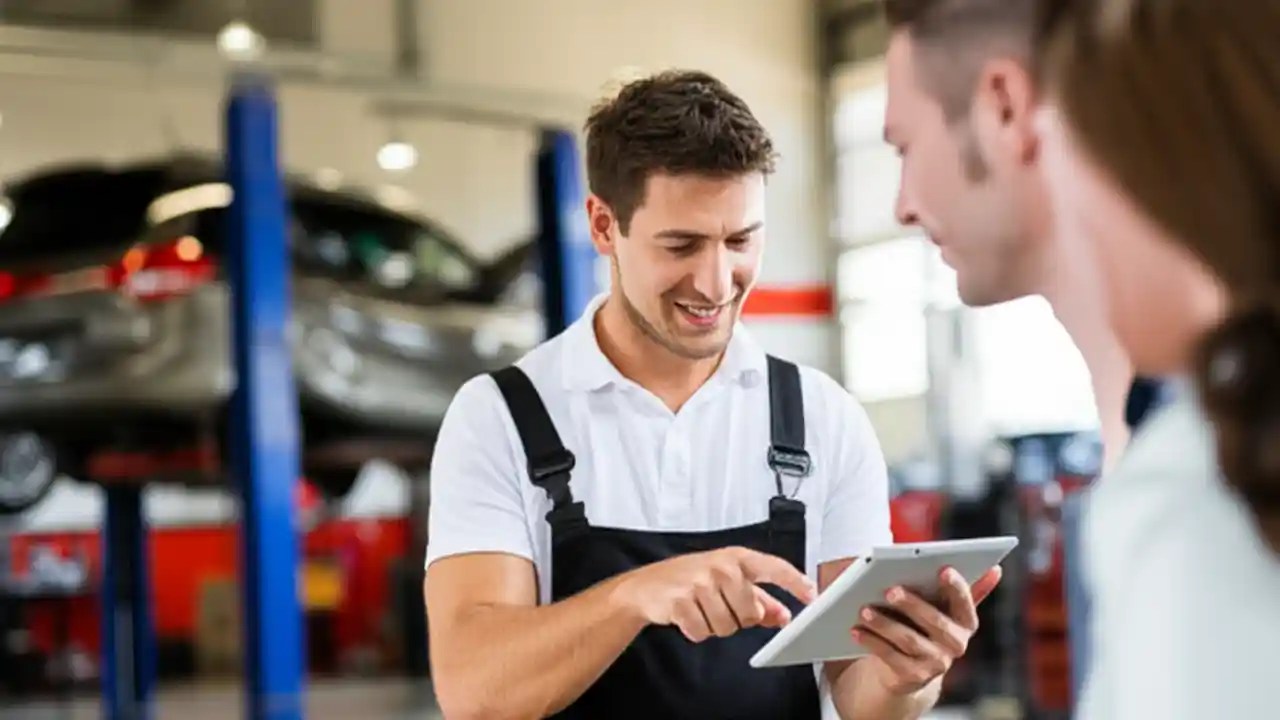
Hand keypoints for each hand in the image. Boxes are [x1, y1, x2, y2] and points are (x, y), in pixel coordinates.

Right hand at [614, 546, 817, 642]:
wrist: (646, 587)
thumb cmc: (689, 580)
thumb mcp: (725, 582)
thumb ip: (759, 599)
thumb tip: (784, 615)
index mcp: (736, 558)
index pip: (774, 568)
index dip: (795, 582)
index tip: (813, 595)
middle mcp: (721, 567)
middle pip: (750, 613)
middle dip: (737, 618)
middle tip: (717, 606)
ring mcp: (700, 583)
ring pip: (727, 627)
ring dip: (714, 625)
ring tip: (700, 609)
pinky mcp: (682, 601)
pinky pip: (703, 632)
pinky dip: (696, 631)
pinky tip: (686, 615)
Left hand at [852, 566, 1002, 695]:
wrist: (909, 670)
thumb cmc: (924, 625)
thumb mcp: (942, 606)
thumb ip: (961, 588)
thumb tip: (997, 569)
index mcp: (966, 622)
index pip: (965, 603)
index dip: (956, 587)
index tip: (943, 568)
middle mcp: (956, 645)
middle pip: (935, 622)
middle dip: (912, 604)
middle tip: (889, 589)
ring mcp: (936, 664)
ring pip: (909, 640)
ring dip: (885, 623)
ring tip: (864, 608)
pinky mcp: (914, 677)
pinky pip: (890, 658)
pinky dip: (872, 642)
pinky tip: (855, 629)